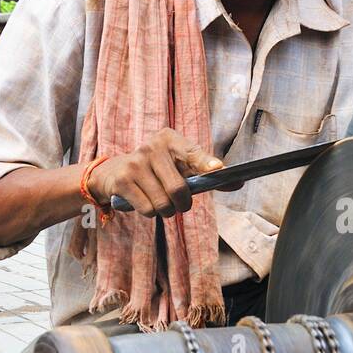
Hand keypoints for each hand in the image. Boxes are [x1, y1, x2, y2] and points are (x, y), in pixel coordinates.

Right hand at [86, 128, 229, 218]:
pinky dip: (151, 213)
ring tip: (160, 201)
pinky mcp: (122, 180)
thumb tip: (238, 182)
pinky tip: (144, 201)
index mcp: (170, 139)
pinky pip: (148, 209)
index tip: (218, 169)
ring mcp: (135, 163)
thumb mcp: (179, 165)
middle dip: (183, 205)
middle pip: (179, 189)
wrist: (114, 172)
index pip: (192, 152)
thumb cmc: (158, 170)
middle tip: (180, 204)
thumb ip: (206, 173)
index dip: (206, 163)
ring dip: (167, 211)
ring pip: (163, 203)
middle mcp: (152, 147)